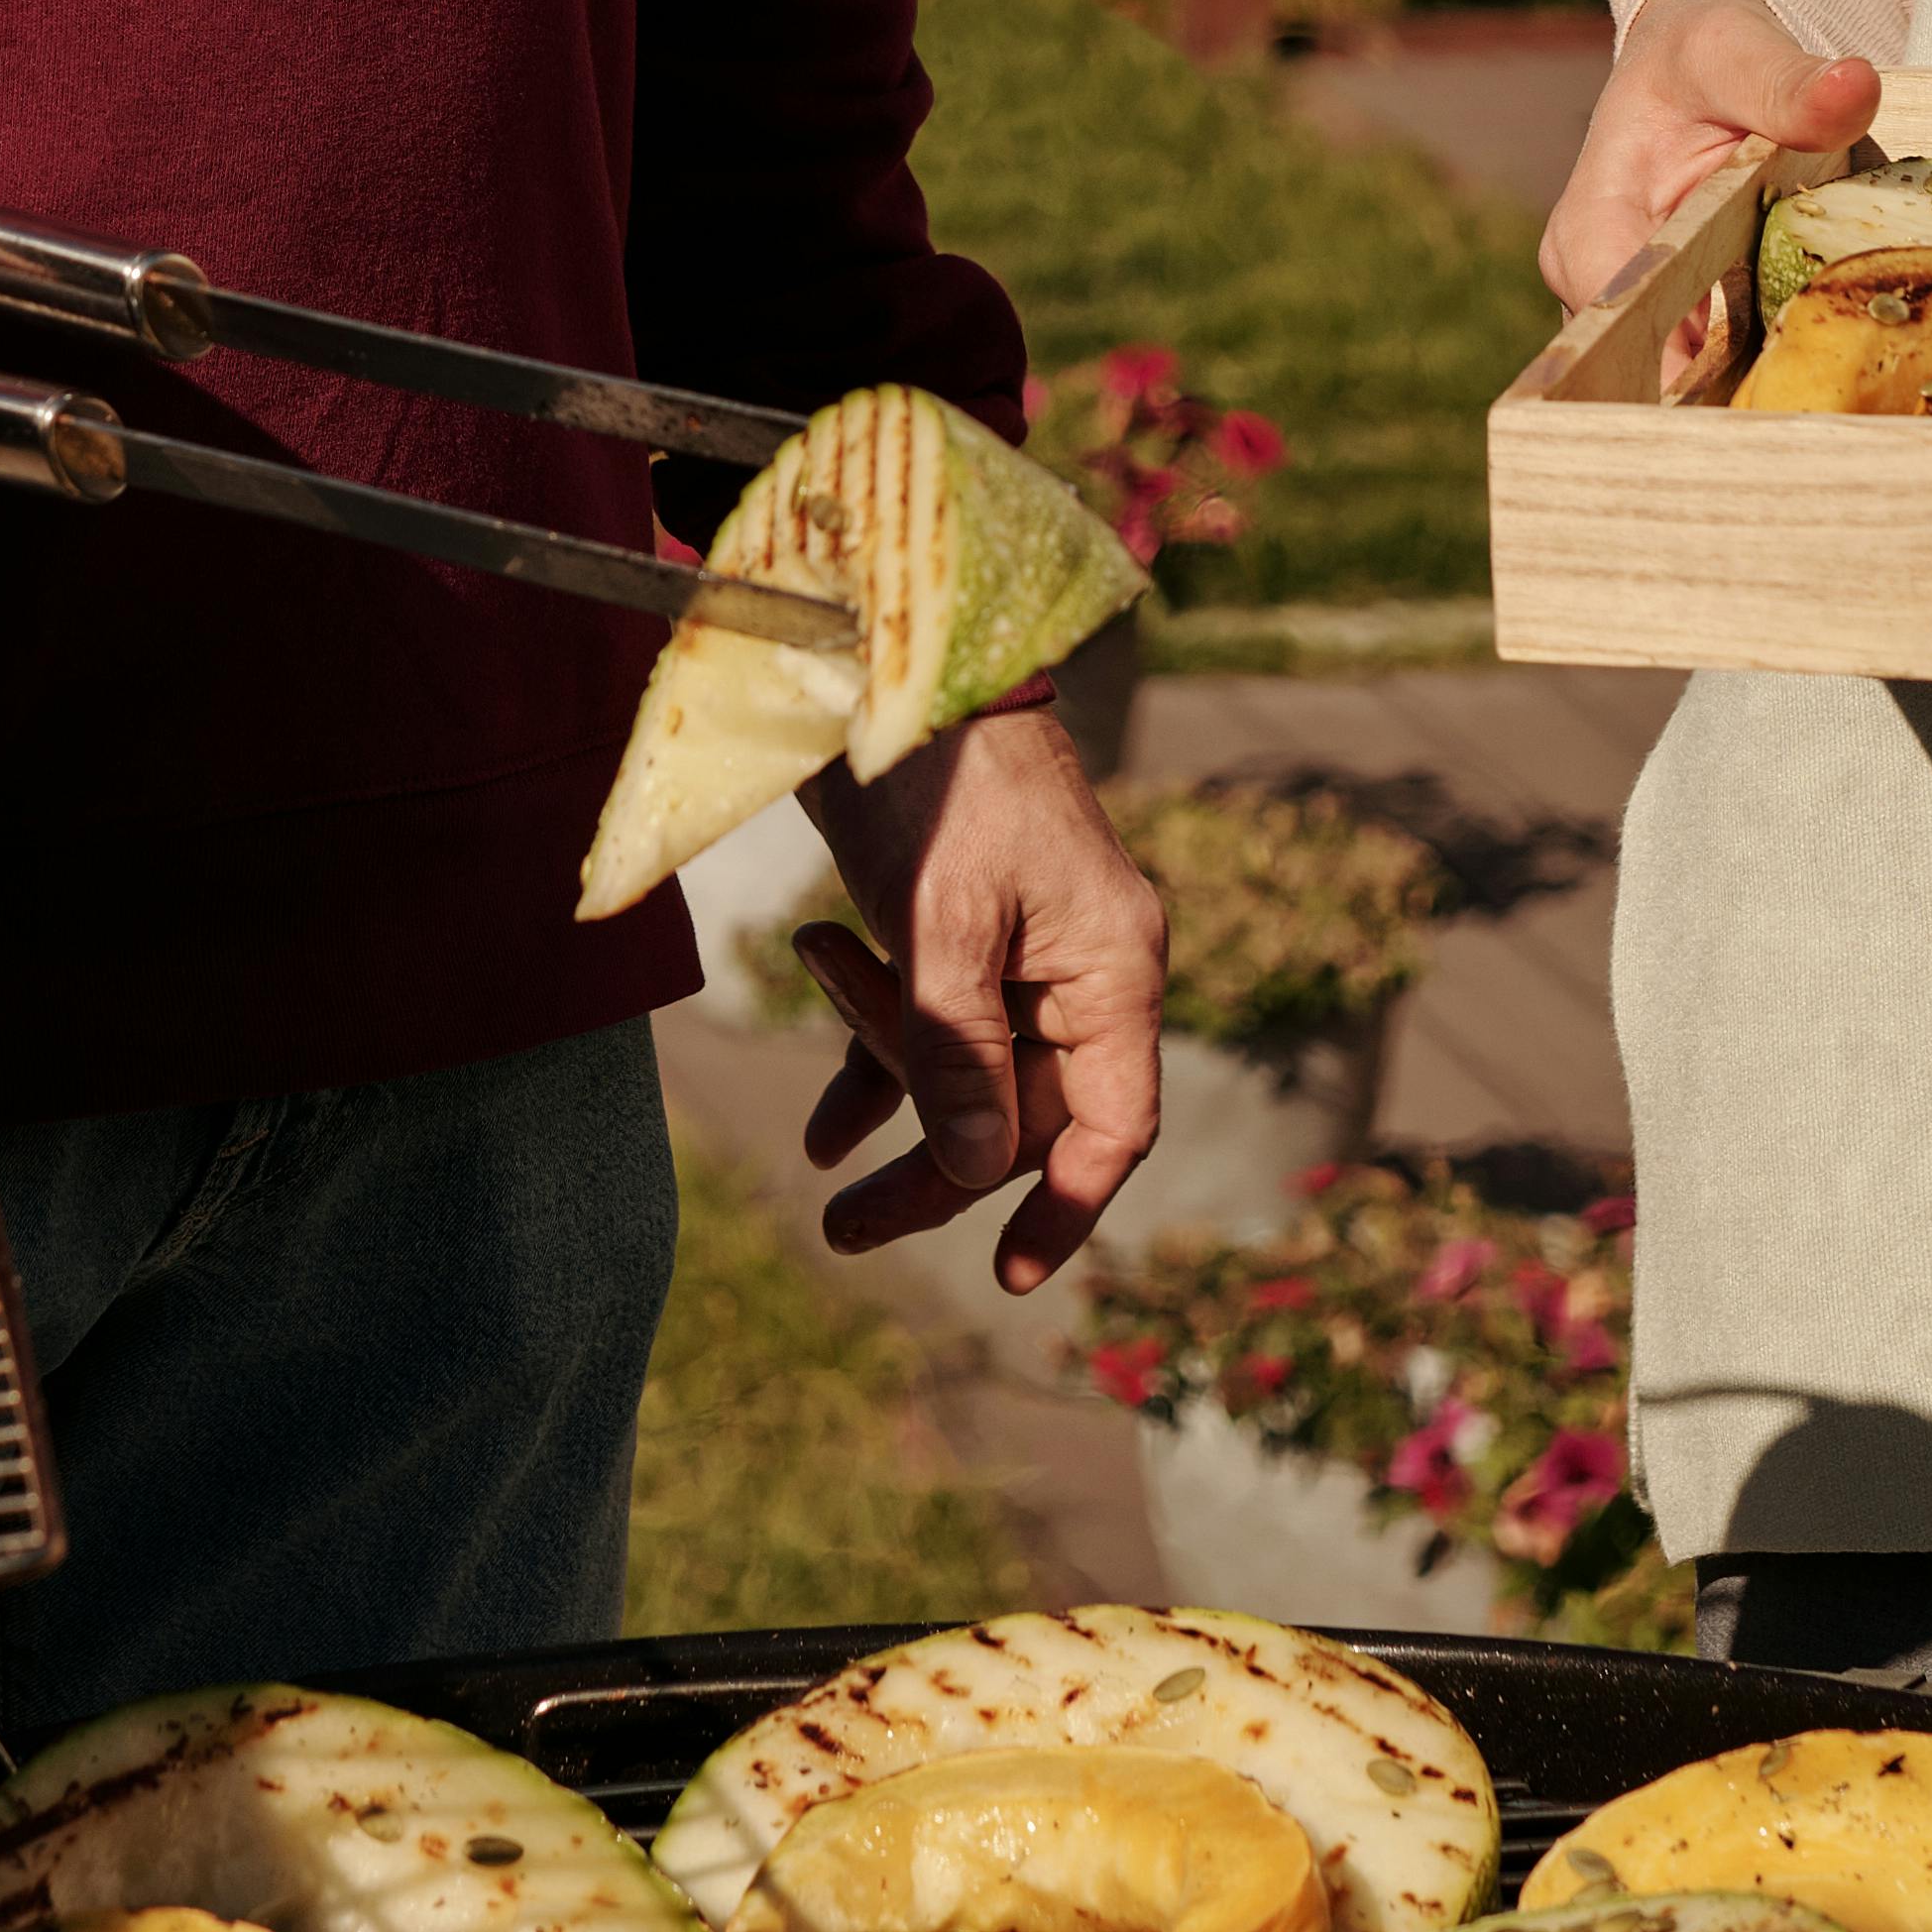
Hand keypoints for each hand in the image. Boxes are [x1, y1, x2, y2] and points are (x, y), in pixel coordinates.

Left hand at [771, 697, 1168, 1289]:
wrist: (884, 656)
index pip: (1112, 1121)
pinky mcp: (956, 930)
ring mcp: (1017, 949)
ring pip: (966, 1072)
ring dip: (892, 1113)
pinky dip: (874, 1062)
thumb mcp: (940, 920)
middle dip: (936, 1174)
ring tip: (820, 1180)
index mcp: (1111, 965)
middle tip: (845, 1233)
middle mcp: (1077, 967)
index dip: (1066, 1204)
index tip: (1011, 1275)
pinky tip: (825, 1126)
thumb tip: (965, 1171)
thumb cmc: (936, 775)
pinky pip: (929, 1027)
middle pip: (1023, 1109)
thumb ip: (955, 1048)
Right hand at [1540, 0, 1881, 393]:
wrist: (1694, 71)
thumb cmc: (1702, 56)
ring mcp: (1639, 321)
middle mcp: (1599, 293)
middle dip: (1737, 412)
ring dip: (1763, 407)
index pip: (1629, 322)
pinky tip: (1839, 401)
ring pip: (1694, 393)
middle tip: (1828, 435)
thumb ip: (1789, 81)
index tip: (1775, 404)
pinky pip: (1726, 377)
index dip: (1694, 373)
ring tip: (1841, 427)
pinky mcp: (1683, 333)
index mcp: (1593, 228)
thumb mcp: (1737, 50)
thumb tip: (1855, 87)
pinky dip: (1778, 387)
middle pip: (1659, 383)